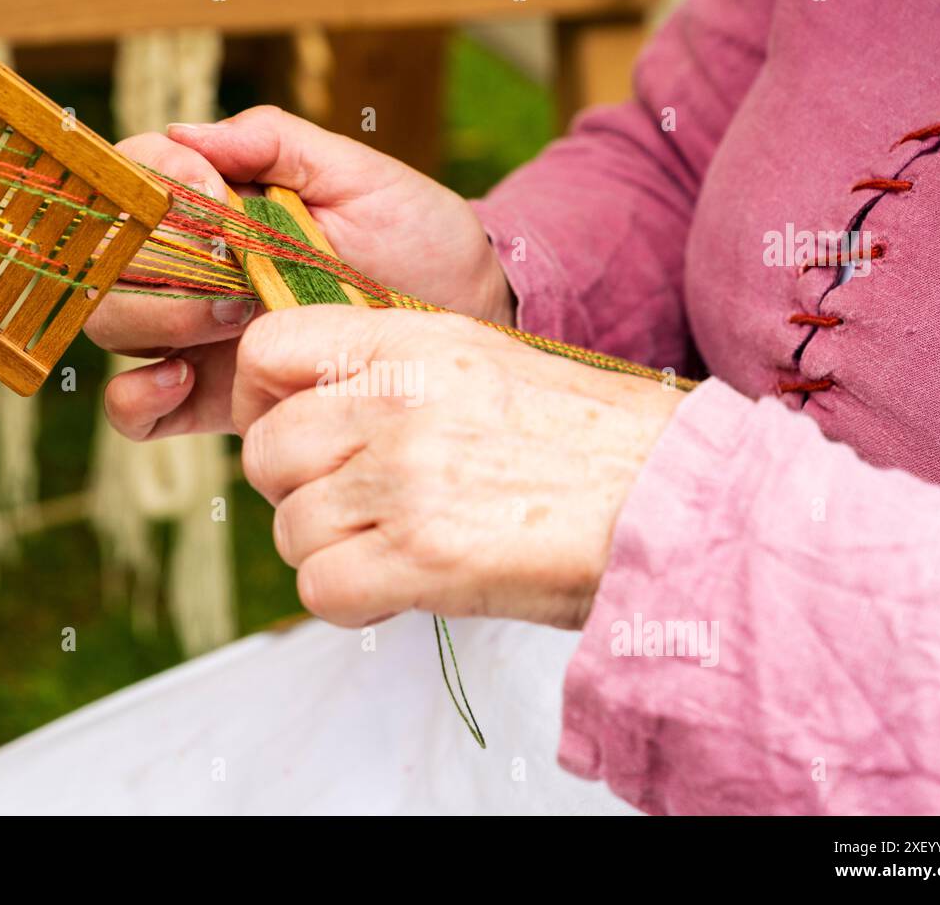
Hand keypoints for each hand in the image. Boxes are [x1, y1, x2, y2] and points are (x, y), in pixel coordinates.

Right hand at [86, 106, 511, 440]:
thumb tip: (185, 132)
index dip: (151, 183)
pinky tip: (178, 382)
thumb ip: (274, 143)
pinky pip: (139, 412)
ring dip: (149, 320)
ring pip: (114, 326)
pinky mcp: (215, 398)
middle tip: (223, 271)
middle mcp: (195, 268)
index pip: (135, 181)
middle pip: (110, 260)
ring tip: (223, 321)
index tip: (209, 193)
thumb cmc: (419, 237)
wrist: (469, 317)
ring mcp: (198, 335)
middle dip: (149, 262)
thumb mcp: (358, 174)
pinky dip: (136, 399)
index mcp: (219, 205)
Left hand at [233, 306, 685, 629]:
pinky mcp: (422, 557)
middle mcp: (397, 399)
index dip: (265, 400)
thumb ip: (392, 372)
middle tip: (355, 508)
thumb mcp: (482, 365)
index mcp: (411, 340)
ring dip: (331, 551)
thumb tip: (311, 411)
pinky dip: (350, 599)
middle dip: (298, 490)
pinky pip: (319, 587)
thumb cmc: (587, 441)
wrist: (675, 500)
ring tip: (396, 551)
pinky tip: (400, 588)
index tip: (297, 433)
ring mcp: (405, 477)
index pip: (268, 348)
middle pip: (268, 452)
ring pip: (290, 527)